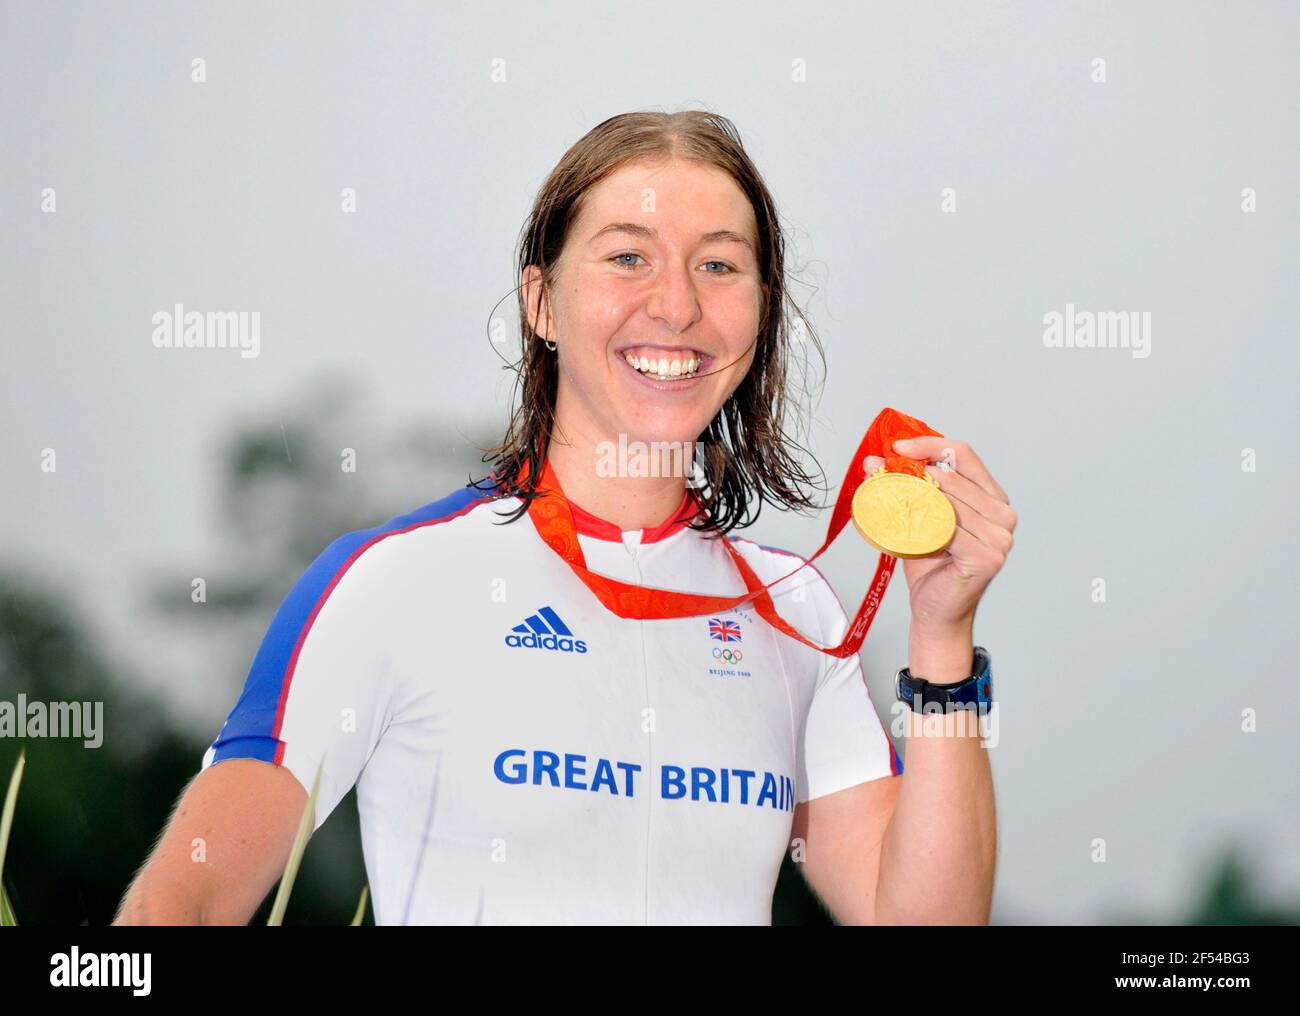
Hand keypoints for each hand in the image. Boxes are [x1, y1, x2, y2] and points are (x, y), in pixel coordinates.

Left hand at [863, 436, 1015, 643]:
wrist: (936, 611)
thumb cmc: (931, 566)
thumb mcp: (921, 517)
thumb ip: (910, 488)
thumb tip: (875, 461)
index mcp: (993, 498)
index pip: (964, 455)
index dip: (930, 444)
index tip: (897, 447)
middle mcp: (1003, 515)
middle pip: (954, 474)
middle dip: (911, 468)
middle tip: (878, 469)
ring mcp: (1000, 537)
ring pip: (950, 499)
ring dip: (912, 493)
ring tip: (884, 492)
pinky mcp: (987, 558)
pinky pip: (948, 529)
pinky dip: (922, 523)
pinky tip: (906, 525)